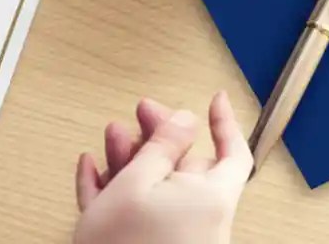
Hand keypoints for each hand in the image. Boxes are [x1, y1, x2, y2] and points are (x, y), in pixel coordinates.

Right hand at [73, 92, 252, 243]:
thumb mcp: (136, 182)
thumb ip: (161, 146)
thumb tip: (183, 118)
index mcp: (211, 199)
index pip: (233, 153)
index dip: (225, 123)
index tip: (216, 99)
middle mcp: (203, 221)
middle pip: (186, 167)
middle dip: (158, 138)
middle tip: (139, 114)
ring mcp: (178, 238)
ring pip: (158, 189)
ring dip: (132, 161)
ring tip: (111, 139)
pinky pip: (141, 215)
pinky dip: (118, 192)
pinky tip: (94, 173)